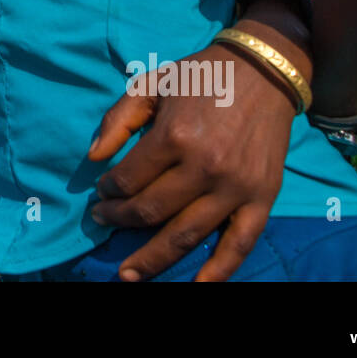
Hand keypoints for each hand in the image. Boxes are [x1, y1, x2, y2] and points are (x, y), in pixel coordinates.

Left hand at [88, 31, 300, 281]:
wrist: (263, 71)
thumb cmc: (201, 75)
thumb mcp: (152, 83)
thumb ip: (118, 119)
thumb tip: (93, 159)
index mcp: (175, 136)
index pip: (129, 181)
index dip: (108, 191)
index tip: (102, 190)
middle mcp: (204, 167)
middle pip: (151, 211)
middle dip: (120, 220)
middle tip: (104, 221)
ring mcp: (235, 187)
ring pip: (186, 235)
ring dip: (152, 258)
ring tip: (128, 274)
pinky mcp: (262, 198)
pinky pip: (239, 244)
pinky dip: (219, 271)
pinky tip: (197, 286)